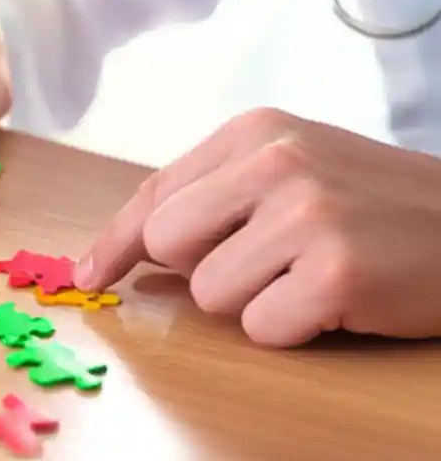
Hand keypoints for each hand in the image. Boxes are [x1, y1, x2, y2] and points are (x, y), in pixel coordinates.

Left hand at [76, 107, 440, 346]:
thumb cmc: (373, 206)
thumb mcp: (294, 169)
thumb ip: (214, 195)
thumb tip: (125, 251)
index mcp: (255, 131)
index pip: (153, 193)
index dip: (114, 241)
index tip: (87, 277)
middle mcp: (274, 162)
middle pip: (167, 243)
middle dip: (202, 267)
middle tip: (268, 260)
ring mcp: (306, 215)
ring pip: (210, 293)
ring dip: (252, 301)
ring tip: (310, 274)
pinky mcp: (334, 274)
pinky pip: (261, 328)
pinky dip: (292, 328)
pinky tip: (337, 299)